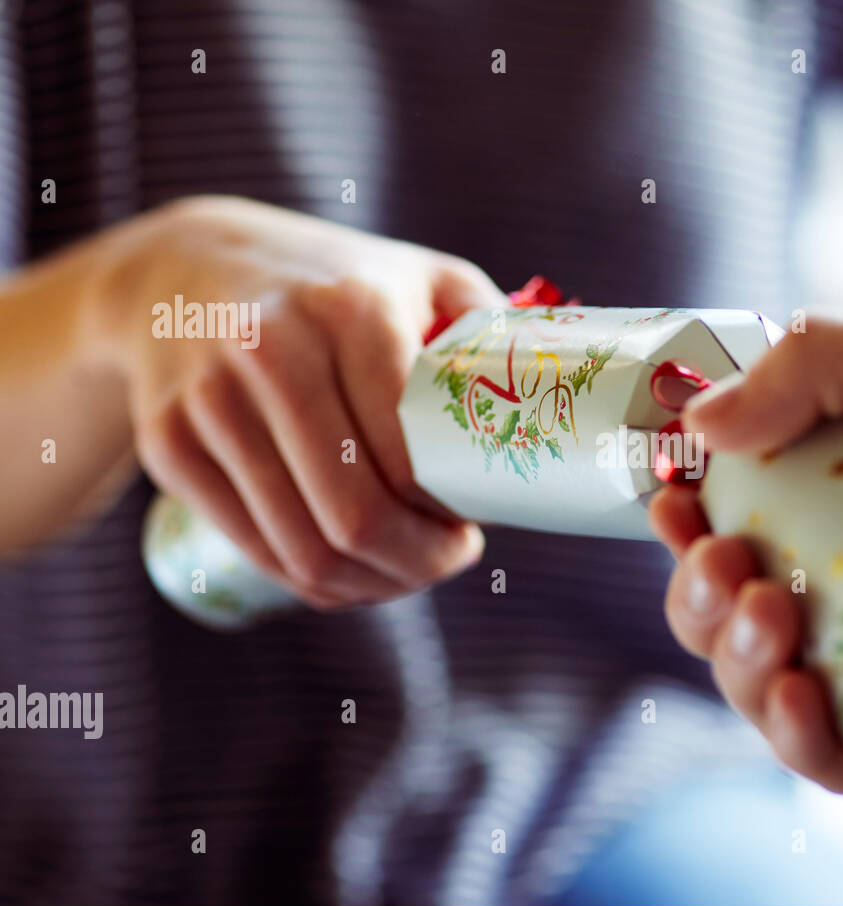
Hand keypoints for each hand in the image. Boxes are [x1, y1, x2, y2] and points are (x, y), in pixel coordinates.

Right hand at [89, 195, 501, 609]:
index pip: (410, 456)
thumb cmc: (331, 281)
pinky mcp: (168, 443)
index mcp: (350, 309)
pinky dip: (313, 584)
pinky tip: (349, 569)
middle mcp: (272, 350)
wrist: (186, 267)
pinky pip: (255, 550)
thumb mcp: (420, 275)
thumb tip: (560, 401)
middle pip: (355, 517)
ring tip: (406, 570)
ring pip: (302, 550)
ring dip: (370, 586)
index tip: (475, 522)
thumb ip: (491, 327)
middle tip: (449, 558)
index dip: (448, 513)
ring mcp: (209, 401)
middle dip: (417, 564)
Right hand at [650, 310, 842, 806]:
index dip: (689, 515)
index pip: (745, 521)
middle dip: (699, 593)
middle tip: (714, 560)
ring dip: (732, 656)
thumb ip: (828, 362)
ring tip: (765, 612)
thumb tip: (701, 420)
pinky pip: (833, 762)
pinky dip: (794, 735)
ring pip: (764, 689)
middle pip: (737, 612)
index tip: (665, 494)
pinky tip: (798, 691)